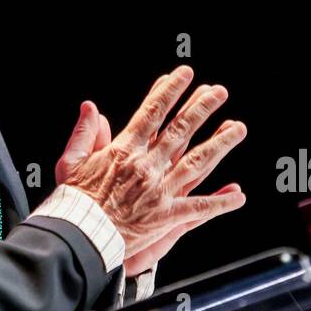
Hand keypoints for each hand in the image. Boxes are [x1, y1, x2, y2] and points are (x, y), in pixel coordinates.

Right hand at [54, 65, 246, 273]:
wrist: (81, 236)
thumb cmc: (75, 201)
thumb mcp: (71, 162)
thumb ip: (85, 134)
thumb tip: (91, 107)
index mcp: (125, 150)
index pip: (153, 113)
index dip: (170, 91)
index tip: (184, 74)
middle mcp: (147, 166)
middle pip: (181, 131)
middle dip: (202, 108)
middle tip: (219, 92)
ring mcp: (160, 191)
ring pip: (198, 163)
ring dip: (220, 144)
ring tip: (238, 128)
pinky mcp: (167, 217)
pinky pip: (198, 208)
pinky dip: (220, 202)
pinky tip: (238, 194)